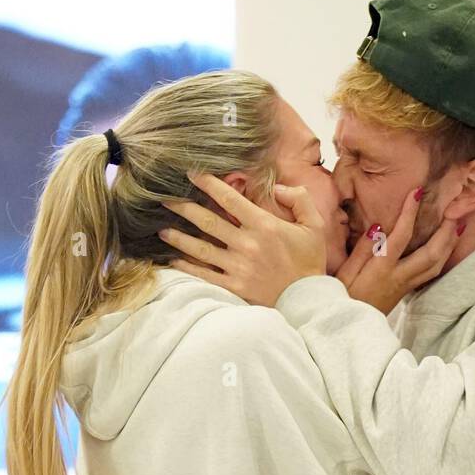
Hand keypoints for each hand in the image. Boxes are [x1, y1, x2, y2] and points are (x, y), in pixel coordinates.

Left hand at [158, 172, 325, 306]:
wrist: (309, 301)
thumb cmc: (310, 262)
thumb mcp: (314, 225)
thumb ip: (298, 198)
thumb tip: (277, 186)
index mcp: (264, 225)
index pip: (229, 199)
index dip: (207, 183)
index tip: (190, 173)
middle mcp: (247, 244)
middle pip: (206, 221)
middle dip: (182, 207)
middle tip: (163, 197)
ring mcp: (238, 267)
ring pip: (200, 248)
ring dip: (178, 237)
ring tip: (160, 228)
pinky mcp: (234, 287)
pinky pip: (205, 275)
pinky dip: (187, 267)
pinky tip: (173, 260)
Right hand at [336, 188, 461, 313]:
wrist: (349, 327)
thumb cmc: (341, 296)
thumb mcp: (344, 273)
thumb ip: (361, 250)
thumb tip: (379, 227)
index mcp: (382, 269)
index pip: (400, 236)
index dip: (410, 213)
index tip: (417, 192)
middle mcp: (399, 277)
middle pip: (430, 254)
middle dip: (444, 232)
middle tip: (454, 211)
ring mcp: (406, 285)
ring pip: (436, 265)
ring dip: (449, 245)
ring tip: (458, 226)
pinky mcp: (407, 291)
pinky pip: (432, 273)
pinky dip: (443, 257)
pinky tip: (446, 247)